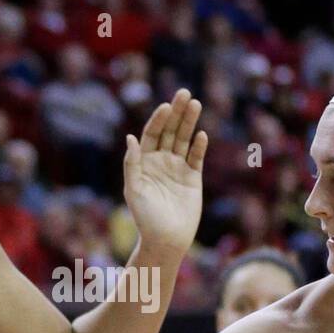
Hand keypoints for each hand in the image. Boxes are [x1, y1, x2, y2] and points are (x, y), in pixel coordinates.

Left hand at [122, 90, 206, 256]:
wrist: (166, 240)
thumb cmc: (145, 218)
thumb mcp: (134, 190)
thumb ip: (132, 164)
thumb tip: (131, 138)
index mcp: (144, 162)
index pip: (152, 134)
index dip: (159, 119)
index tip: (166, 106)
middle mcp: (161, 161)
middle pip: (170, 131)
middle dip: (177, 112)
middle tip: (185, 93)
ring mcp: (178, 168)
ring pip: (185, 140)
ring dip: (190, 122)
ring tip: (196, 104)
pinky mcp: (193, 178)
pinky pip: (196, 158)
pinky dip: (199, 146)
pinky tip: (202, 134)